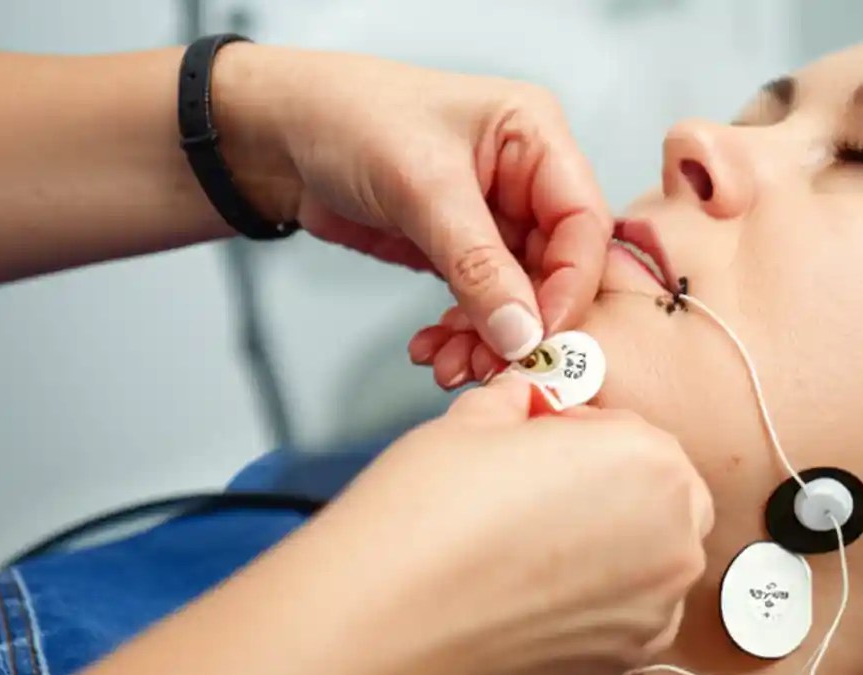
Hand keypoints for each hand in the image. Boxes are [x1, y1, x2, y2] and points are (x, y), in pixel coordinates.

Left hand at [215, 45, 611, 360]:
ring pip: (521, 297)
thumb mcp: (422, 188)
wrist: (280, 135)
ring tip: (451, 366)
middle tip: (491, 368)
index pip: (583, 222)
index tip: (542, 336)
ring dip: (490, 339)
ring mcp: (496, 219)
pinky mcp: (464, 252)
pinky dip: (464, 334)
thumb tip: (523, 336)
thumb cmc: (349, 119)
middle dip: (524, 324)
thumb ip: (477, 265)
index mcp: (537, 137)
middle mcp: (527, 179)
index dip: (571, 284)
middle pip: (557, 269)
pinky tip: (434, 350)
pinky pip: (483, 305)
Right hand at [321, 374, 713, 674]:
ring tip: (522, 558)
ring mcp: (648, 623)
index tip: (547, 447)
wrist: (379, 625)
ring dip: (602, 560)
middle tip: (539, 499)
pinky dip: (582, 619)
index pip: (639, 436)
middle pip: (659, 506)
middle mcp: (669, 548)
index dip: (586, 437)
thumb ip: (521, 403)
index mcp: (650, 467)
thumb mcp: (474, 420)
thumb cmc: (422, 524)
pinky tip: (522, 604)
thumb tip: (524, 402)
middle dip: (611, 497)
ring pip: (642, 574)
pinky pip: (614, 633)